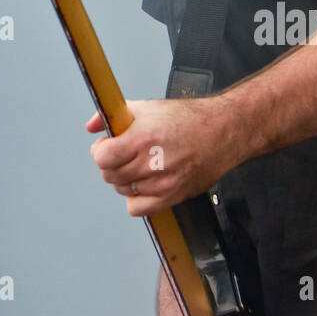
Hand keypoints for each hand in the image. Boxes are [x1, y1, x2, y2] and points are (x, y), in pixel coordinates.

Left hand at [86, 96, 238, 215]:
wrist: (224, 132)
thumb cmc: (190, 119)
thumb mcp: (148, 107)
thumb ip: (115, 115)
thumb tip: (93, 126)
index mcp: (143, 138)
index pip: (102, 157)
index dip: (100, 151)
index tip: (108, 146)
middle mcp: (152, 163)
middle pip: (109, 175)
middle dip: (112, 163)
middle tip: (125, 154)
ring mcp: (162, 183)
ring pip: (122, 190)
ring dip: (125, 180)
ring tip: (141, 165)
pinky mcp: (172, 197)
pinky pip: (137, 208)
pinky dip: (136, 198)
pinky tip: (146, 183)